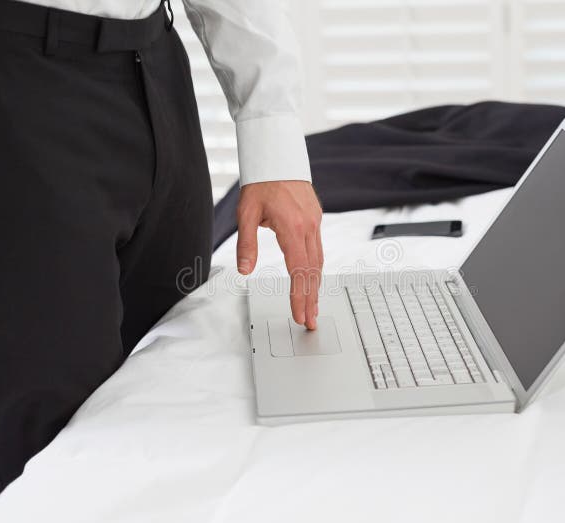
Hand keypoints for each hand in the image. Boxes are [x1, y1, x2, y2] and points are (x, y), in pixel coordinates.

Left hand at [236, 180, 322, 329]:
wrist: (277, 159)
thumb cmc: (261, 183)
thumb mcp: (246, 213)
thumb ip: (247, 243)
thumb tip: (244, 270)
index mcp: (291, 227)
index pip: (298, 269)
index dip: (299, 295)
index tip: (300, 314)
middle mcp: (308, 226)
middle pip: (313, 271)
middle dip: (311, 299)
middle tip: (310, 321)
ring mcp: (315, 222)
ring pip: (319, 261)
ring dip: (316, 287)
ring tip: (313, 307)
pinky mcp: (316, 219)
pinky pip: (319, 249)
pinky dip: (316, 269)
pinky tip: (313, 281)